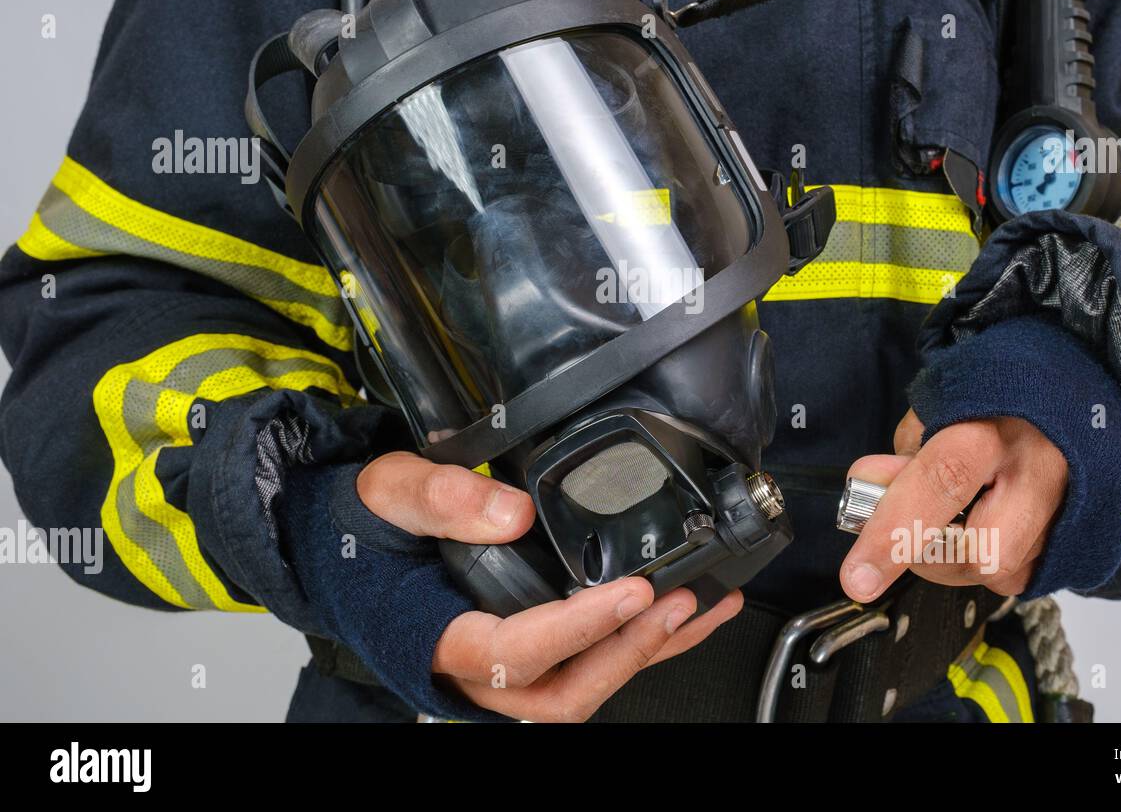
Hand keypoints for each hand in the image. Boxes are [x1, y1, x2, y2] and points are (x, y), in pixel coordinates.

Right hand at [357, 451, 742, 721]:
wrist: (351, 553)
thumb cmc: (364, 533)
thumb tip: (510, 511)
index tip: (631, 591)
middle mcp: (478, 670)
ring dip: (650, 650)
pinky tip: (684, 608)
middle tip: (678, 603)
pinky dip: (642, 639)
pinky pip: (591, 661)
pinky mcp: (533, 651)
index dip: (578, 628)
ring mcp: (508, 668)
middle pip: (564, 692)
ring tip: (705, 605)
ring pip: (587, 684)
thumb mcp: (386, 493)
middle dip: (630, 652)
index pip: (516, 652)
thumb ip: (438, 497)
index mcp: (439, 638)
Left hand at [838, 410, 1067, 600]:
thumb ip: (900, 456)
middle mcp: (1040, 471)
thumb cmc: (988, 404)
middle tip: (907, 534)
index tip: (858, 577)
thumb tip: (873, 489)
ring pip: (1003, 573)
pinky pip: (1021, 577)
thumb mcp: (933, 412)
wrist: (1062, 393)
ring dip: (955, 561)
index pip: (943, 482)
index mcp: (995, 428)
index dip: (895, 531)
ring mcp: (1065, 508)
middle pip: (984, 551)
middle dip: (930, 557)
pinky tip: (980, 529)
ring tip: (947, 521)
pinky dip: (986, 565)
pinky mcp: (1074, 536)